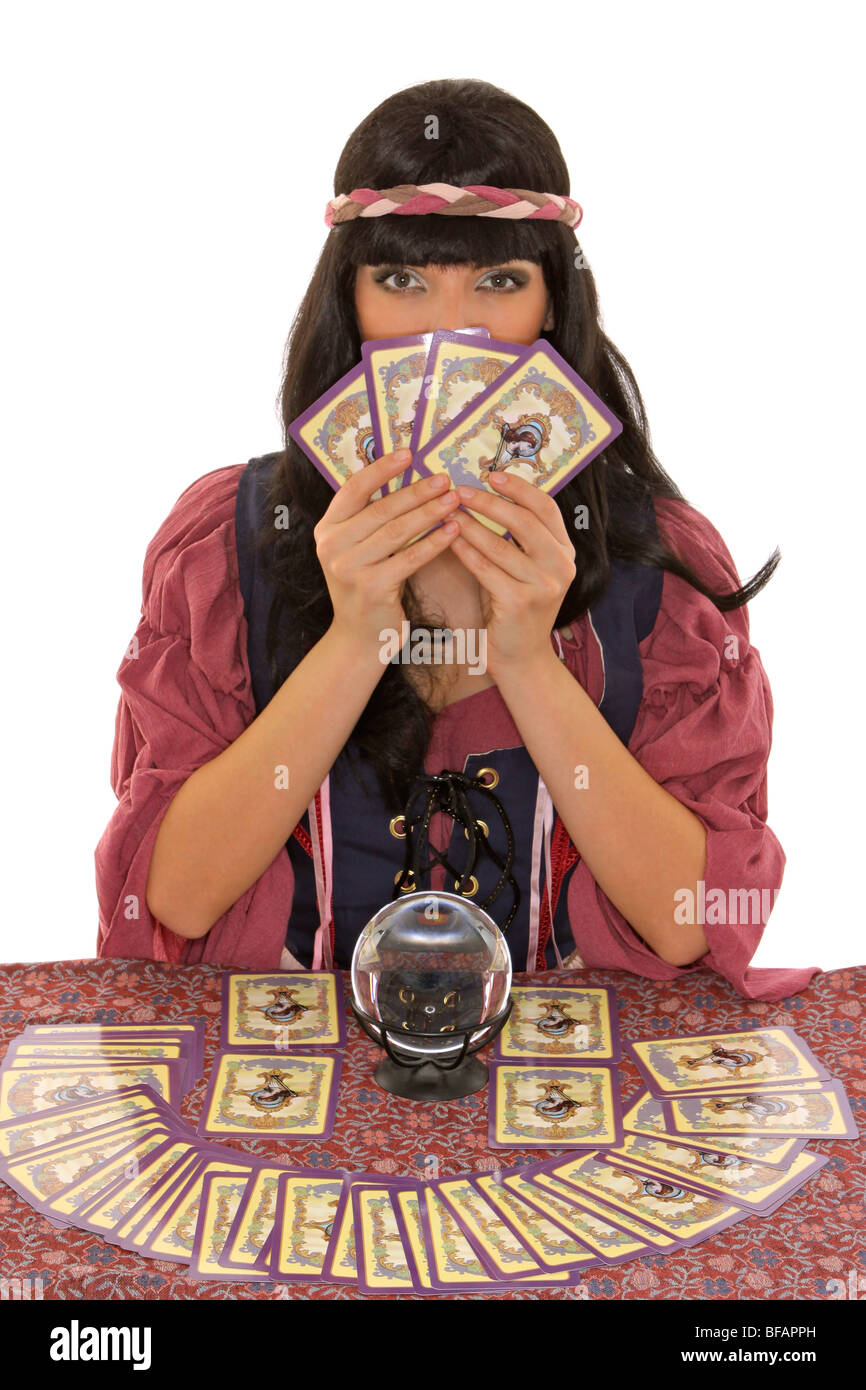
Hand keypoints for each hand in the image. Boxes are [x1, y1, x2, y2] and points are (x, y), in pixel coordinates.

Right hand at [314, 450, 460, 652]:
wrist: (359, 637)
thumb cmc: (367, 584)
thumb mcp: (358, 548)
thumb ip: (371, 518)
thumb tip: (408, 477)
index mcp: (327, 528)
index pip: (353, 488)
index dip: (381, 468)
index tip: (409, 453)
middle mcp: (332, 545)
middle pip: (380, 509)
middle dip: (416, 491)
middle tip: (444, 478)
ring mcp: (349, 568)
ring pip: (397, 531)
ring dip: (429, 513)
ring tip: (454, 500)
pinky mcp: (372, 588)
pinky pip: (410, 558)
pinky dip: (434, 543)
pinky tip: (453, 531)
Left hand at [446, 472, 576, 674]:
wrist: (521, 657)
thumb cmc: (515, 607)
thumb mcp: (527, 568)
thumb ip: (519, 537)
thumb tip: (489, 494)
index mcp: (565, 552)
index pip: (546, 508)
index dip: (519, 488)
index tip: (492, 474)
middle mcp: (560, 566)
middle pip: (525, 521)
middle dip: (489, 502)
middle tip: (460, 490)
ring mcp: (543, 586)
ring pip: (501, 545)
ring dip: (470, 525)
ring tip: (446, 512)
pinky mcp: (519, 603)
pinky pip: (486, 569)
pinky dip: (465, 551)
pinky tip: (448, 540)